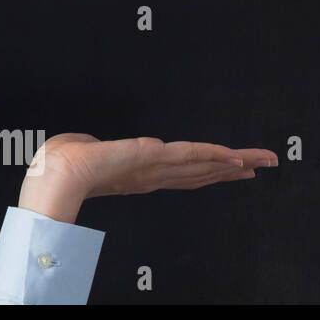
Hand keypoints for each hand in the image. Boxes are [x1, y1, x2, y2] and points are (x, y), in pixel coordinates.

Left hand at [18, 134, 277, 222]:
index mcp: (136, 174)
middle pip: (199, 171)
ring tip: (260, 161)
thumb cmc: (60, 164)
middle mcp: (150, 175)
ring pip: (201, 164)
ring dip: (232, 161)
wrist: (57, 174)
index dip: (207, 171)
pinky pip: (189, 155)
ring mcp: (153, 169)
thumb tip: (91, 143)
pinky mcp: (152, 158)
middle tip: (262, 164)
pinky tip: (233, 156)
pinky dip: (213, 155)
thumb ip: (94, 148)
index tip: (230, 168)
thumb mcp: (82, 151)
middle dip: (231, 168)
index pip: (179, 173)